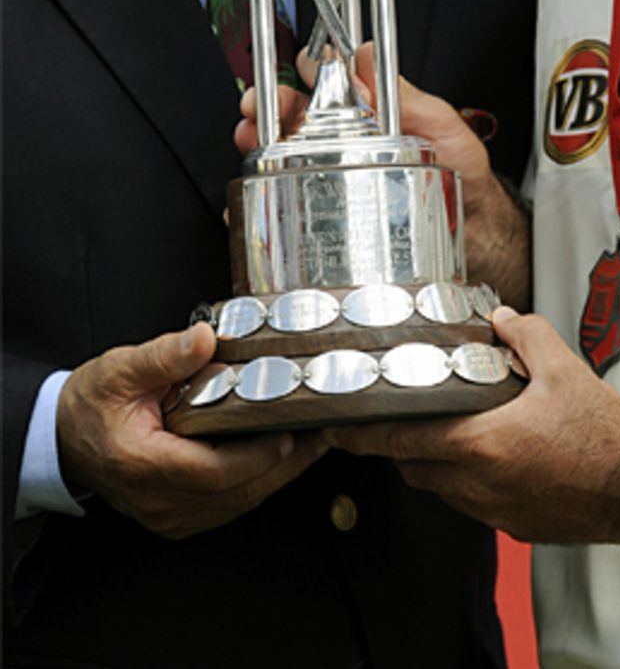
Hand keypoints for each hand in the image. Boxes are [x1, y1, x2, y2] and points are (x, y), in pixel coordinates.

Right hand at [56, 324, 327, 537]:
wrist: (64, 436)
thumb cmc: (91, 404)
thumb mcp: (122, 369)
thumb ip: (165, 355)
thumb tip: (204, 338)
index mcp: (143, 463)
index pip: (213, 472)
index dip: (257, 456)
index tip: (289, 433)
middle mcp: (158, 498)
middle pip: (236, 493)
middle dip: (285, 465)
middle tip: (322, 433)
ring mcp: (168, 513)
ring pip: (237, 504)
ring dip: (278, 475)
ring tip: (314, 441)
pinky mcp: (177, 515)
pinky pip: (228, 505)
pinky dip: (258, 482)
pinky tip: (281, 457)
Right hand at [237, 46, 530, 302]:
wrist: (473, 235)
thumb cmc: (464, 178)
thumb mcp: (444, 128)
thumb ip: (409, 96)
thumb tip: (368, 56)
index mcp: (374, 112)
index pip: (331, 82)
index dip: (307, 71)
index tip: (297, 69)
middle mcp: (349, 141)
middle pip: (294, 115)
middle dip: (269, 105)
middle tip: (263, 107)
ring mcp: (335, 176)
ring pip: (282, 153)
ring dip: (258, 144)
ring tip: (251, 142)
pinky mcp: (327, 213)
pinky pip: (286, 200)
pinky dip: (262, 196)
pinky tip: (257, 196)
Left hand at [325, 307, 619, 542]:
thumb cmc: (604, 436)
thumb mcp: (564, 368)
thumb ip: (525, 336)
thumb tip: (501, 319)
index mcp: (481, 445)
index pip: (402, 439)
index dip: (363, 433)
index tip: (337, 426)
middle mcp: (478, 485)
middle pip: (414, 468)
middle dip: (400, 444)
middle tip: (401, 416)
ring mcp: (494, 511)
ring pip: (443, 488)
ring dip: (438, 462)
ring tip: (455, 429)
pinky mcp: (514, 525)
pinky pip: (473, 502)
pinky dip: (470, 479)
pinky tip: (497, 455)